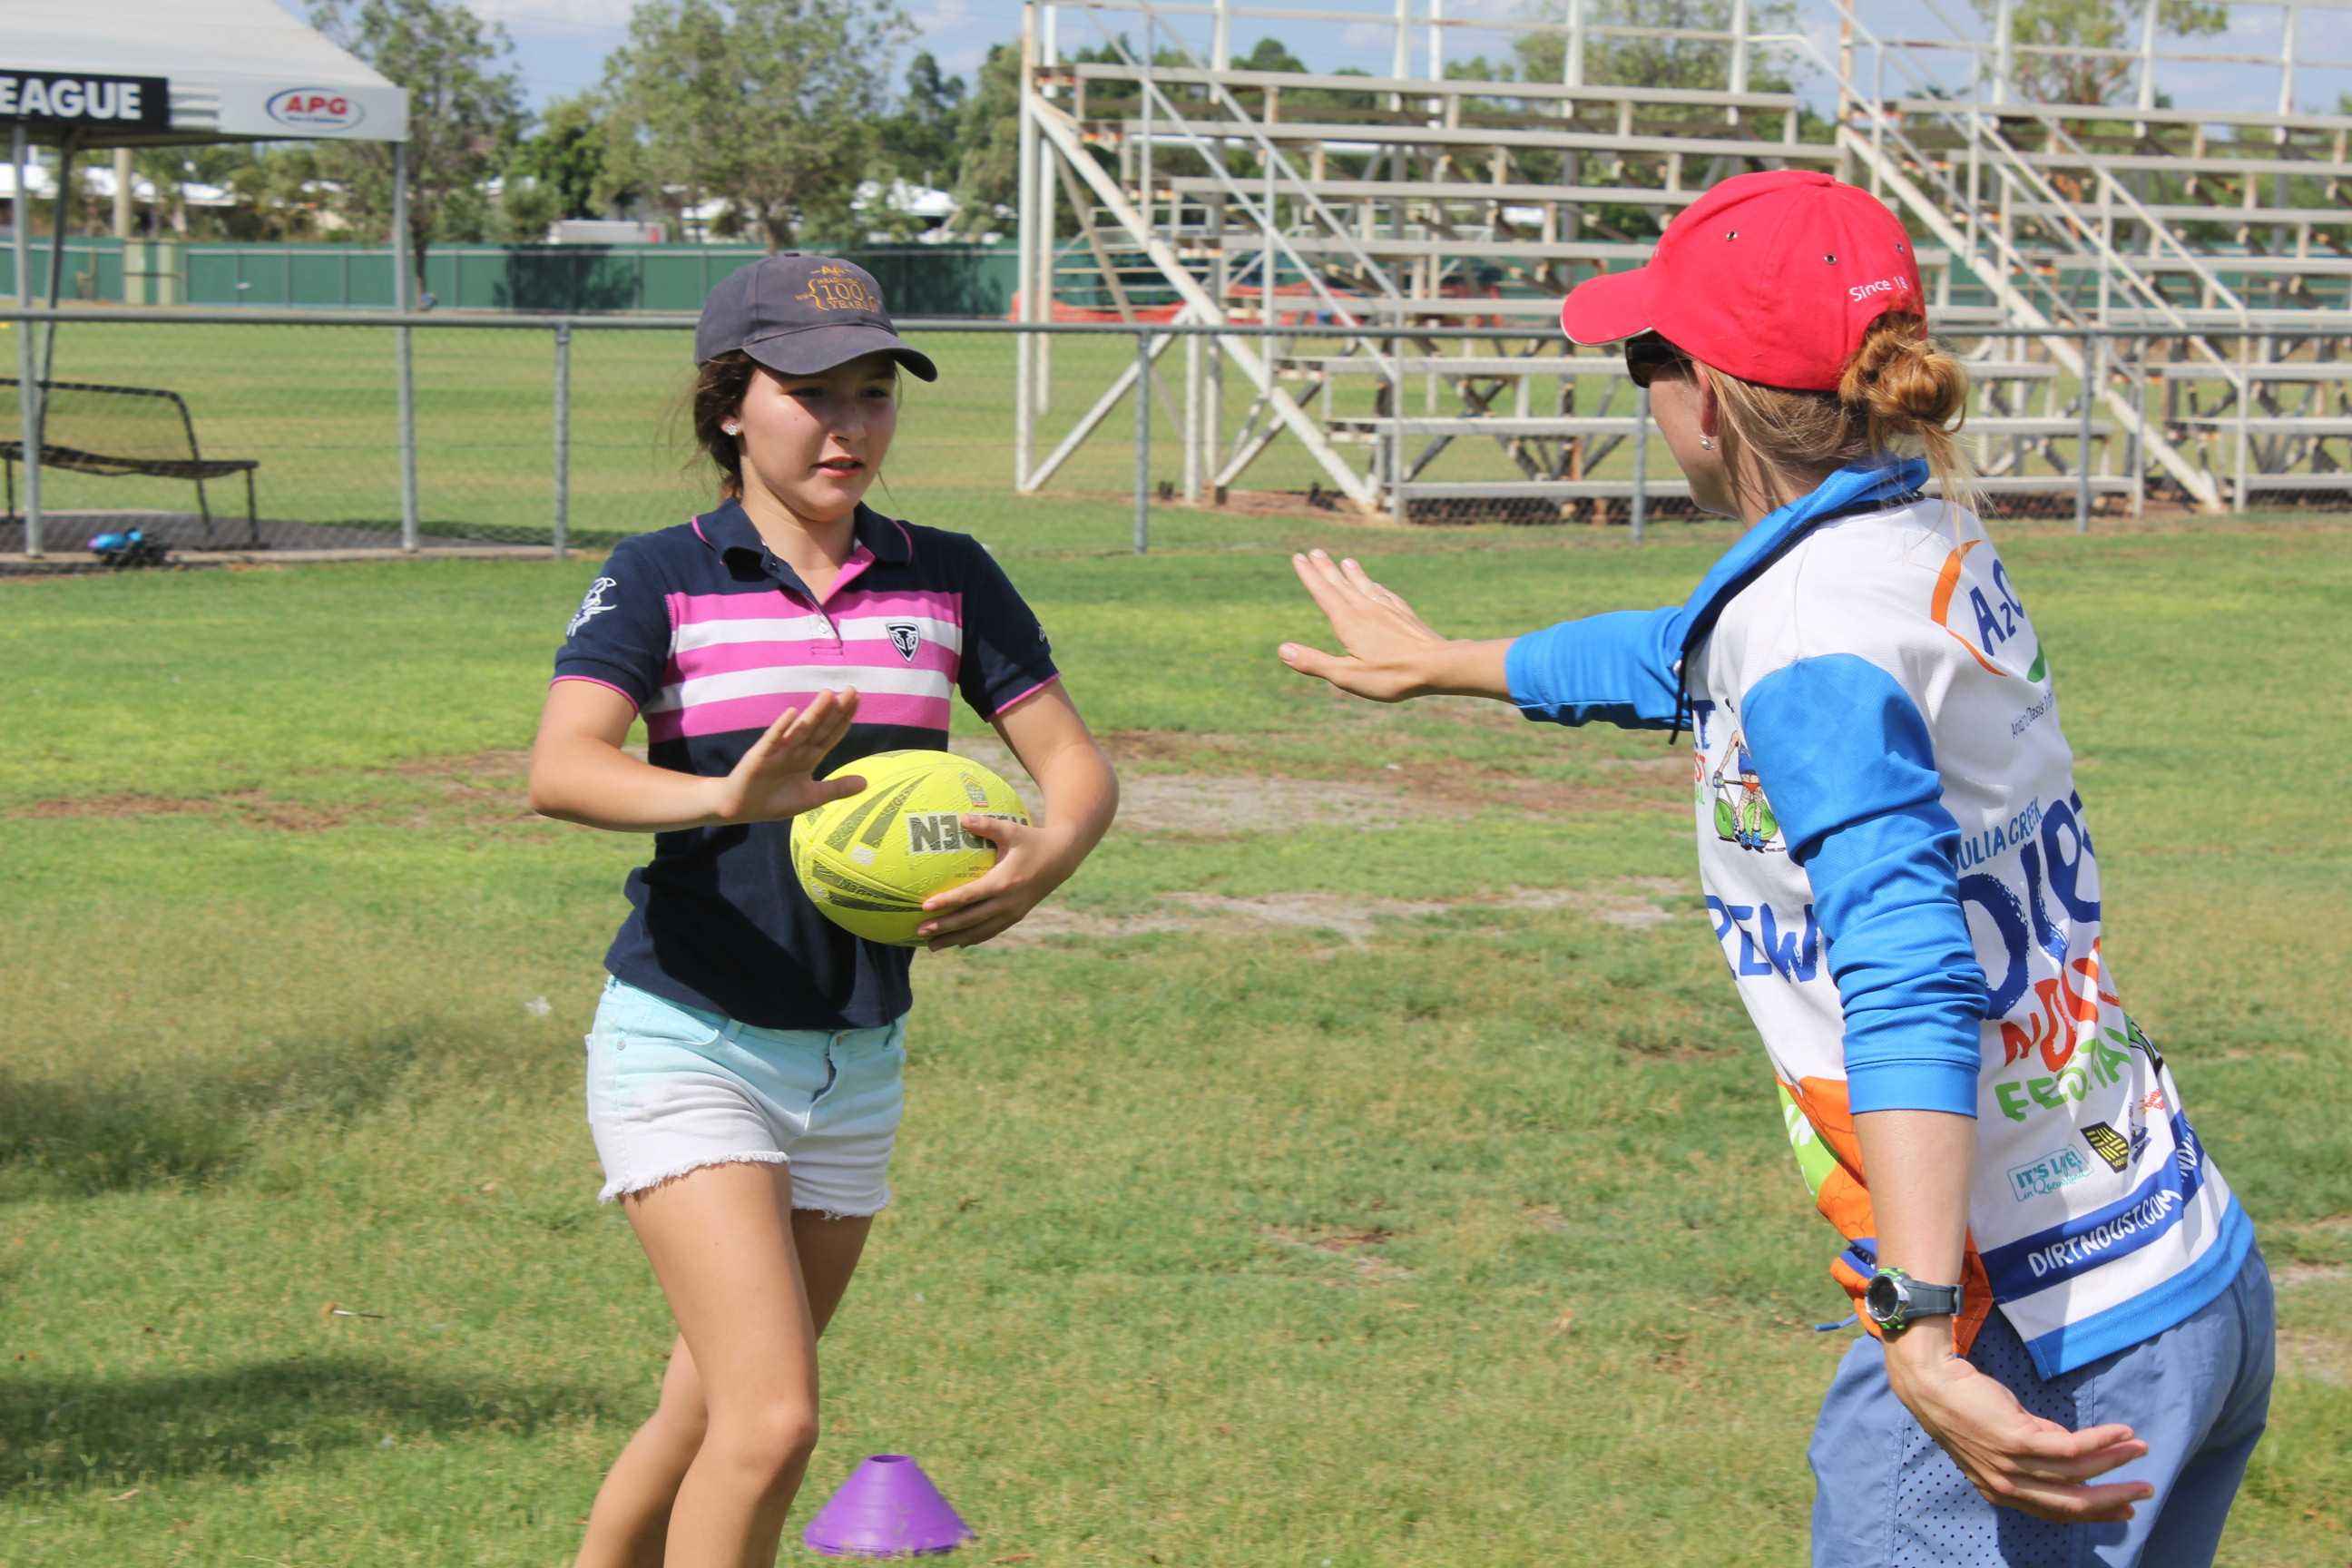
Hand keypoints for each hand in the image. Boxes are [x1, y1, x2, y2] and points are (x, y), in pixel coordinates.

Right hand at [708, 688, 865, 823]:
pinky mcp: (760, 755)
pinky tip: (792, 713)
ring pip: (801, 729)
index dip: (844, 719)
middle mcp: (796, 749)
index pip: (831, 734)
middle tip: (852, 690)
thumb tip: (866, 783)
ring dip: (814, 712)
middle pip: (820, 727)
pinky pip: (773, 739)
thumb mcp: (812, 797)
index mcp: (809, 757)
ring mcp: (779, 750)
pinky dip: (782, 727)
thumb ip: (837, 789)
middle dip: (835, 710)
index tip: (858, 701)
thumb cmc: (775, 800)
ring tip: (828, 695)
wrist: (740, 808)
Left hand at [915, 814, 1078, 949]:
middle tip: (920, 931)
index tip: (926, 907)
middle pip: (970, 919)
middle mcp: (1007, 902)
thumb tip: (961, 818)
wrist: (1061, 859)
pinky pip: (991, 932)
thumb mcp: (1012, 830)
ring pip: (979, 931)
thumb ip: (987, 825)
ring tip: (931, 946)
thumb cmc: (1033, 840)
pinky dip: (973, 939)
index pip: (970, 895)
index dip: (947, 902)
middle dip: (945, 927)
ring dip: (954, 939)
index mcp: (1004, 882)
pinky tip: (956, 943)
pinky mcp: (1016, 916)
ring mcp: (1012, 912)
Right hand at [1277, 549, 1452, 701]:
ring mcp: (1387, 610)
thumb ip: (1315, 662)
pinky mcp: (1404, 615)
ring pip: (1364, 585)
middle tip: (1314, 551)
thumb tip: (1282, 650)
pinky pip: (1385, 594)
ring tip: (1346, 561)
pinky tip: (1377, 586)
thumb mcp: (1347, 676)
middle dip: (1326, 568)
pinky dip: (1376, 586)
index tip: (1298, 558)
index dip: (1309, 576)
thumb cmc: (1392, 675)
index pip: (1324, 594)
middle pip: (1342, 584)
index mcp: (1348, 622)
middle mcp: (1366, 609)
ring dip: (1352, 573)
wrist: (1438, 666)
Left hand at [1887, 1336, 2152, 1522]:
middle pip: (2074, 1503)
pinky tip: (2121, 1432)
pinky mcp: (2017, 1440)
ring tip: (2139, 1449)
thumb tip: (2076, 1449)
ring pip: (2078, 1474)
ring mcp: (2012, 1465)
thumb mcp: (2006, 1437)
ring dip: (2115, 1462)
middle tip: (2145, 1490)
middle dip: (2115, 1499)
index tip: (2125, 1509)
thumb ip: (2039, 1448)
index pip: (2059, 1512)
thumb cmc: (1968, 1405)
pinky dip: (2101, 1441)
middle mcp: (2008, 1486)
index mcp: (2004, 1493)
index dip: (2096, 1513)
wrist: (1934, 1382)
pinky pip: (2071, 1447)